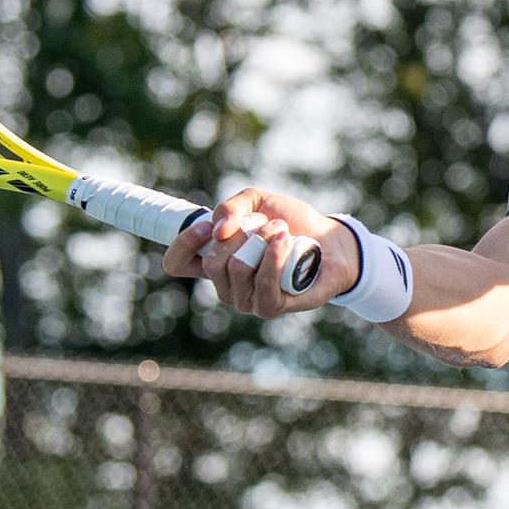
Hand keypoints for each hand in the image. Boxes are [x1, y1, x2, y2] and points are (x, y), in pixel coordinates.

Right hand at [160, 188, 360, 317]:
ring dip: (261, 241)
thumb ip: (231, 206)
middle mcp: (225, 285)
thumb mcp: (257, 202)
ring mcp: (246, 300)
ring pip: (237, 269)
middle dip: (239, 234)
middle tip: (265, 223)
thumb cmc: (291, 223)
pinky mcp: (271, 306)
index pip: (176, 263)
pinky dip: (275, 257)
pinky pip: (263, 283)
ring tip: (282, 232)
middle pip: (210, 262)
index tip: (207, 224)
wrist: (332, 240)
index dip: (184, 243)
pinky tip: (287, 242)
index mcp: (214, 262)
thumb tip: (219, 230)